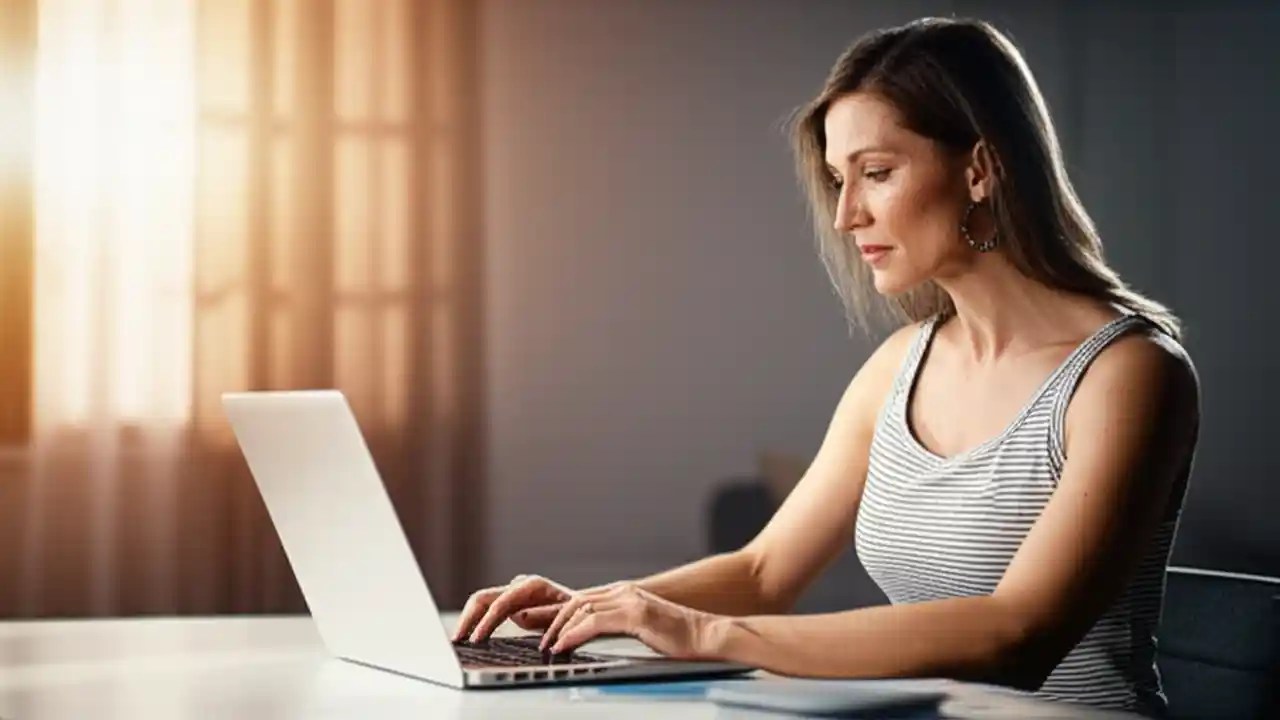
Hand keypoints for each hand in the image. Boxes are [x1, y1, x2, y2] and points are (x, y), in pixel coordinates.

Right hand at [453, 574, 574, 642]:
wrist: (588, 611)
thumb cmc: (581, 615)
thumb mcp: (567, 617)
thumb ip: (545, 615)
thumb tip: (518, 616)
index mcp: (532, 586)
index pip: (500, 603)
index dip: (486, 622)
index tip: (476, 639)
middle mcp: (519, 586)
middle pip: (483, 598)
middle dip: (468, 619)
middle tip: (457, 640)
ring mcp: (513, 594)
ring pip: (481, 603)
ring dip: (468, 621)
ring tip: (457, 641)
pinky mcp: (510, 605)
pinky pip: (488, 611)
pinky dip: (476, 623)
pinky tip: (469, 638)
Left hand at [540, 582, 720, 659]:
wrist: (706, 636)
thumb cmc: (678, 636)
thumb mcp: (641, 626)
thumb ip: (619, 623)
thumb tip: (594, 634)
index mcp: (624, 592)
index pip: (582, 599)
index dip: (560, 614)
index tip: (546, 632)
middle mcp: (624, 591)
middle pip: (576, 601)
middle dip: (554, 621)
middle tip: (542, 642)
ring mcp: (630, 600)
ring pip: (582, 609)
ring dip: (560, 629)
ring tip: (550, 647)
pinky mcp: (635, 615)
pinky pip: (594, 622)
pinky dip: (575, 634)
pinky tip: (566, 645)